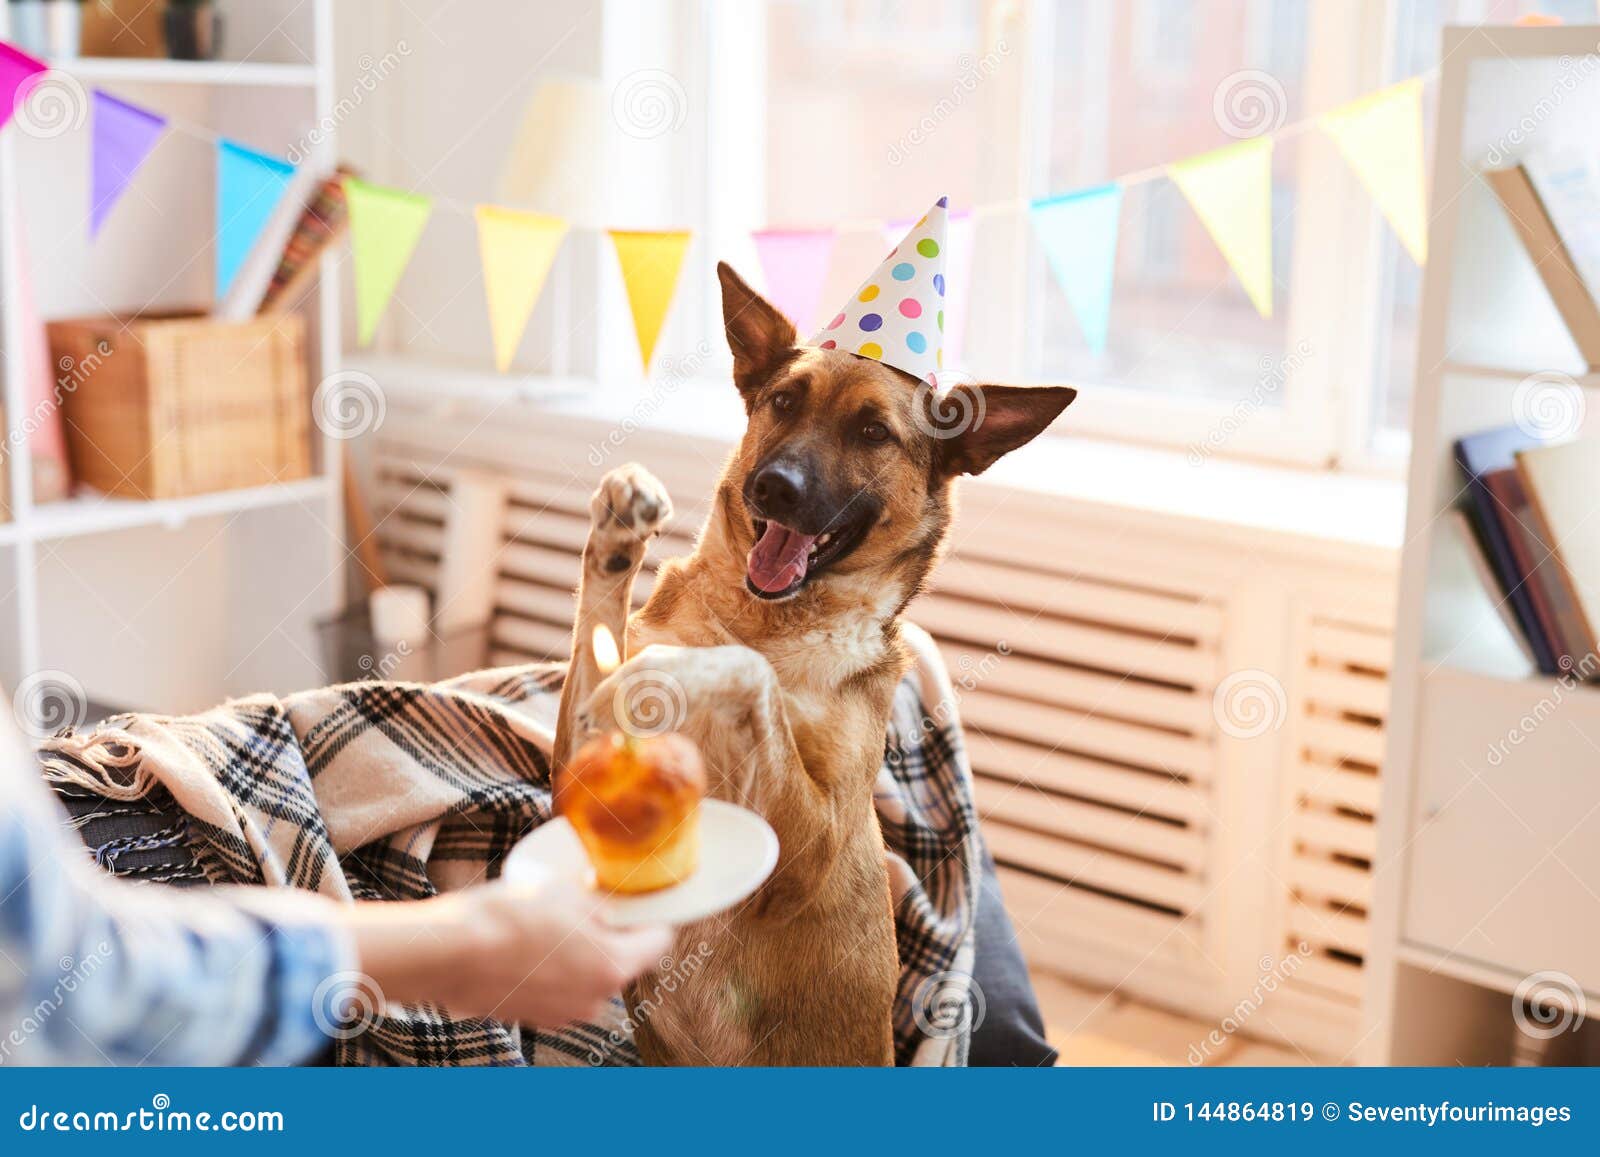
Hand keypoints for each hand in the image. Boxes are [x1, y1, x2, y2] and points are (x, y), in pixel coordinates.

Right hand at [342, 873, 672, 1028]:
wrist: (449, 952)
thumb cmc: (509, 918)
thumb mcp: (566, 893)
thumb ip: (599, 904)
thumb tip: (607, 906)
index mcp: (613, 968)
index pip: (658, 941)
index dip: (654, 916)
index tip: (647, 901)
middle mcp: (594, 1000)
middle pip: (620, 960)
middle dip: (610, 934)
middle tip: (592, 904)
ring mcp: (562, 1014)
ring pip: (586, 975)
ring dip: (578, 952)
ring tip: (550, 922)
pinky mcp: (532, 1017)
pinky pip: (557, 988)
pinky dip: (551, 968)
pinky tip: (528, 944)